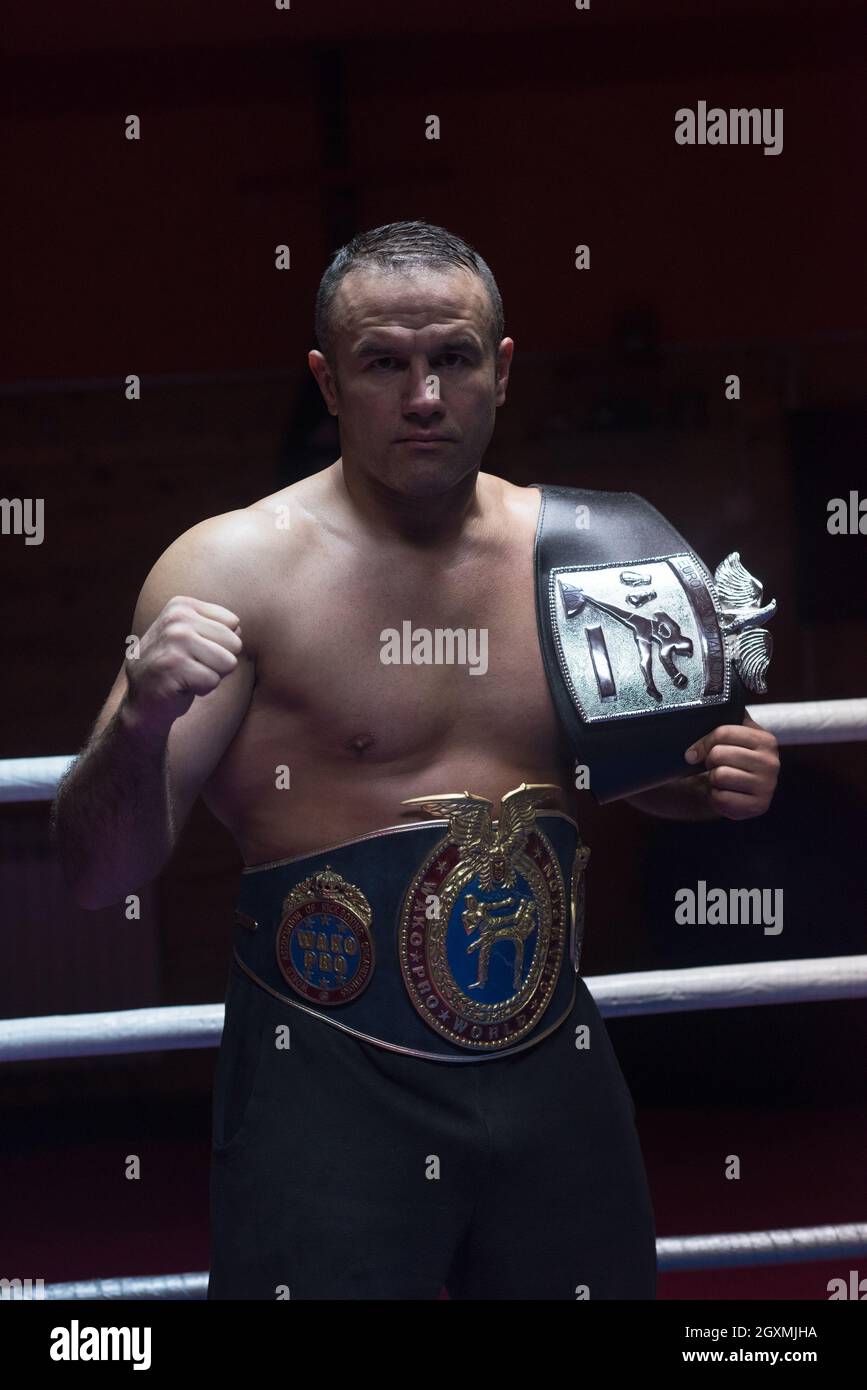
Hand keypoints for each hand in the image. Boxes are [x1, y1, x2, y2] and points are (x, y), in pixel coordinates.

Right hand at [124, 595, 243, 735]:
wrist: (140, 698)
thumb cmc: (174, 667)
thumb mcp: (192, 638)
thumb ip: (218, 629)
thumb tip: (239, 629)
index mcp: (182, 606)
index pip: (233, 623)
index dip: (221, 644)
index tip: (196, 651)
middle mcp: (177, 618)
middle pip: (234, 643)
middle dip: (220, 662)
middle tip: (193, 667)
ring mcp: (173, 640)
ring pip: (228, 662)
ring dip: (212, 676)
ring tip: (188, 675)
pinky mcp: (173, 666)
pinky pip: (213, 681)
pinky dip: (202, 689)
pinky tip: (181, 686)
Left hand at [684, 712, 779, 819]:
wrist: (735, 792)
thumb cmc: (729, 758)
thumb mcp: (731, 735)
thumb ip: (725, 715)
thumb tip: (706, 693)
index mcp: (766, 740)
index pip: (724, 732)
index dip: (703, 742)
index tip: (694, 752)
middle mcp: (772, 762)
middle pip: (719, 754)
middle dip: (708, 762)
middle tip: (712, 766)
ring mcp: (768, 786)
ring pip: (720, 776)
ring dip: (712, 780)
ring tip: (719, 779)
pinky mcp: (759, 806)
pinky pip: (722, 799)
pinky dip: (715, 798)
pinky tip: (723, 794)